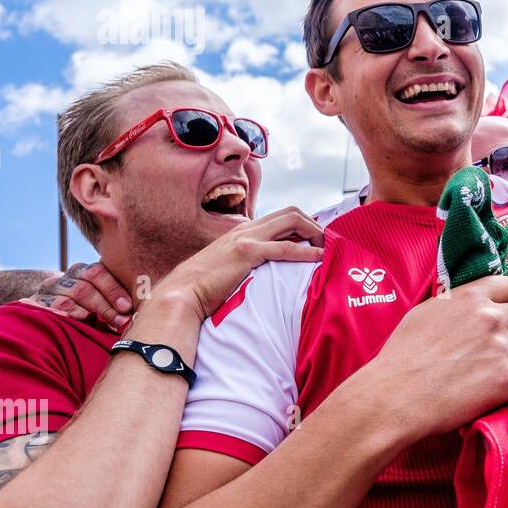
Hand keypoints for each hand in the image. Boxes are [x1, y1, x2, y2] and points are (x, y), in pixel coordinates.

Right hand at [22, 262, 133, 331]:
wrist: (51, 324)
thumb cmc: (92, 316)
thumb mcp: (106, 306)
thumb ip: (120, 305)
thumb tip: (140, 314)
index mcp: (85, 273)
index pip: (98, 273)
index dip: (114, 290)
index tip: (127, 308)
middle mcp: (66, 279)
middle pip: (84, 287)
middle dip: (105, 306)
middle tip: (120, 322)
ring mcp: (49, 291)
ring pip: (66, 297)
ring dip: (85, 312)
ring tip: (97, 323)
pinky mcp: (34, 304)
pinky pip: (47, 307)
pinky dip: (61, 314)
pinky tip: (72, 320)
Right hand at [143, 207, 324, 322]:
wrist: (181, 294)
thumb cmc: (202, 288)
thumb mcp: (225, 268)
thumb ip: (242, 263)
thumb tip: (261, 272)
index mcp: (241, 232)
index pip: (280, 217)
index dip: (302, 226)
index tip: (315, 241)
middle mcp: (245, 229)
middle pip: (291, 212)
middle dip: (314, 224)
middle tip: (326, 243)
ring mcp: (246, 238)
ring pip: (291, 221)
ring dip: (315, 233)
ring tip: (327, 248)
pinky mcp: (247, 253)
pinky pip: (285, 247)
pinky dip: (307, 252)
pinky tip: (319, 258)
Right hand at [367, 275, 507, 440]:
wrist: (395, 395)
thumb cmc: (402, 355)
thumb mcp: (425, 312)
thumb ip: (456, 303)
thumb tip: (470, 304)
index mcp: (471, 297)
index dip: (503, 303)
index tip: (494, 318)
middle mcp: (491, 318)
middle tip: (486, 352)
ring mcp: (501, 349)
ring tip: (485, 373)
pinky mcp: (506, 380)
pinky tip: (492, 391)